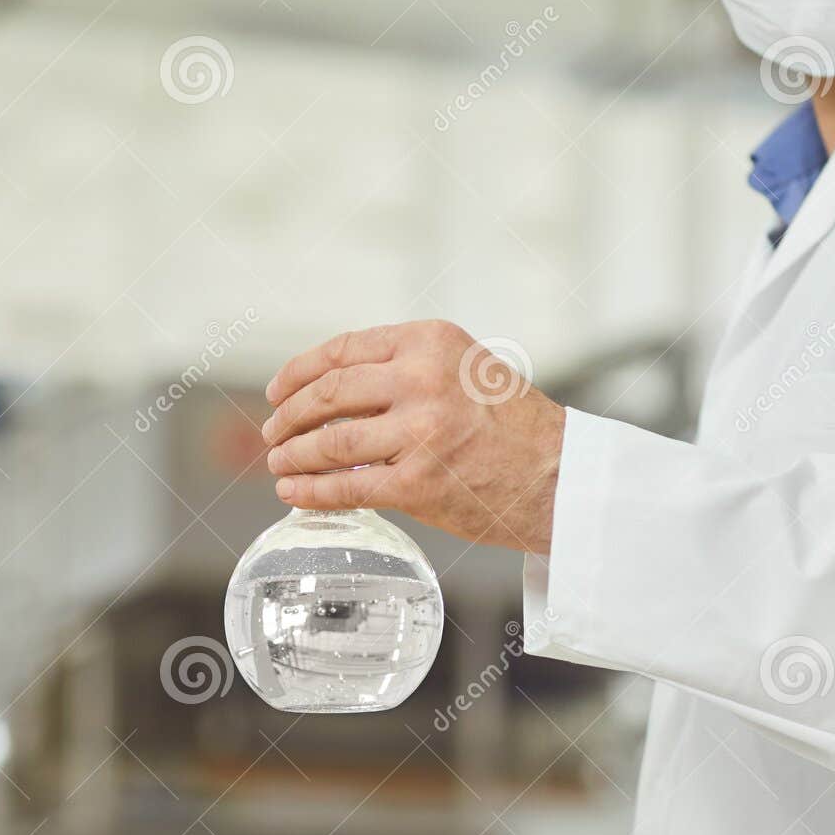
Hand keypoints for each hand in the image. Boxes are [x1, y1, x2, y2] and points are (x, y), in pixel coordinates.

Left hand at [261, 320, 565, 553]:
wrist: (560, 476)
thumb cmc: (514, 428)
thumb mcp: (464, 368)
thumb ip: (408, 367)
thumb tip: (335, 388)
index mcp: (431, 342)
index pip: (343, 350)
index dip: (299, 372)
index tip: (277, 390)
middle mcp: (423, 380)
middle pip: (328, 394)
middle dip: (288, 417)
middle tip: (273, 432)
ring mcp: (419, 432)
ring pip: (330, 441)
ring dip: (293, 455)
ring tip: (278, 464)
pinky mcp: (418, 483)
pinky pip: (347, 486)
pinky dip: (311, 491)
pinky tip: (294, 493)